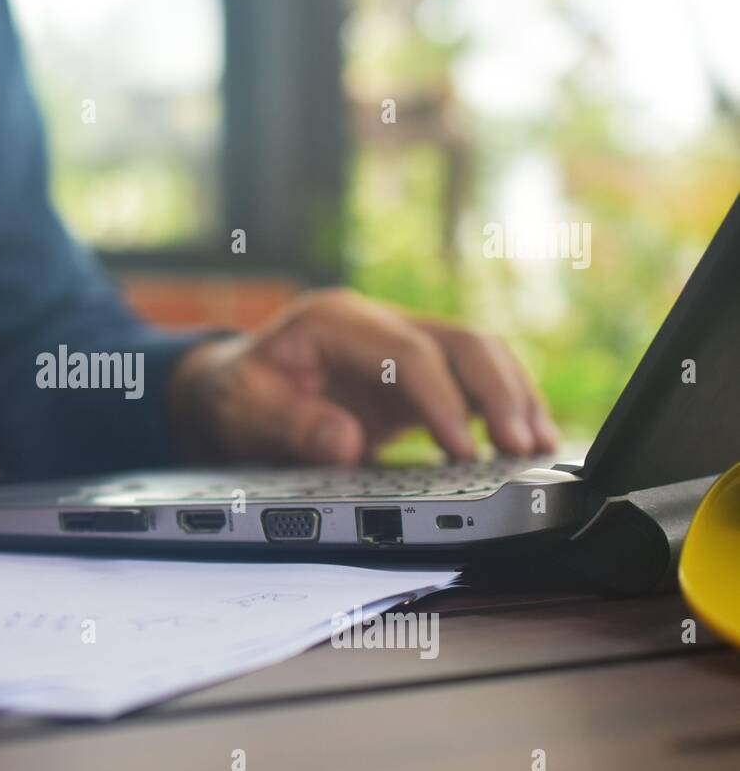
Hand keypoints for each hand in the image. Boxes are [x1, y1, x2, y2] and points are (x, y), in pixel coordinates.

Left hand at [167, 288, 558, 464]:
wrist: (233, 388)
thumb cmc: (238, 396)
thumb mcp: (245, 412)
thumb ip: (291, 426)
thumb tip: (344, 443)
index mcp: (334, 320)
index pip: (408, 352)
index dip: (441, 400)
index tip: (461, 450)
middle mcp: (376, 323)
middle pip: (459, 341)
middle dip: (498, 392)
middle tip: (521, 447)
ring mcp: (400, 345)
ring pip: (477, 355)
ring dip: (513, 398)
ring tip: (537, 448)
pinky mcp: (414, 377)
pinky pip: (471, 383)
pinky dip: (501, 409)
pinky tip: (524, 443)